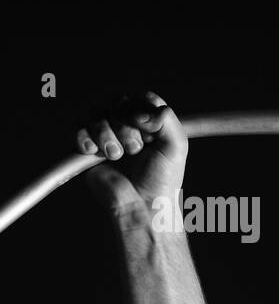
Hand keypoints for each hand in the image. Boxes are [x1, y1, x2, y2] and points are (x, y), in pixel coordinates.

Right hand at [77, 91, 187, 223]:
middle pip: (116, 102)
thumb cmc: (162, 179)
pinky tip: (94, 152)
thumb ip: (167, 120)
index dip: (141, 111)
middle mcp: (127, 124)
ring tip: (117, 155)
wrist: (141, 205)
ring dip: (106, 134)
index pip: (140, 98)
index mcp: (149, 121)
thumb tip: (142, 107)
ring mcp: (107, 134)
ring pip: (95, 113)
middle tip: (135, 149)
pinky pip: (77, 128)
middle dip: (125, 126)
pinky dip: (84, 138)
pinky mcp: (88, 147)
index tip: (148, 133)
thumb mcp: (176, 147)